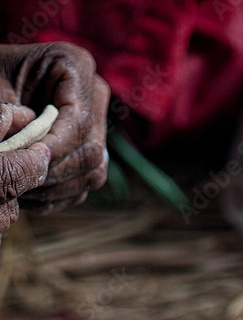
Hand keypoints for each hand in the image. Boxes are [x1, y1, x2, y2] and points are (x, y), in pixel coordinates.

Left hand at [0, 43, 108, 214]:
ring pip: (93, 171)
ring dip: (57, 188)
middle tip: (23, 184)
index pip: (78, 122)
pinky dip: (59, 196)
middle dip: (56, 172)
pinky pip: (86, 183)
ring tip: (24, 194)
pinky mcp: (92, 149)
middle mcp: (94, 94)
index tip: (28, 163)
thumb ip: (11, 116)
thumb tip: (38, 156)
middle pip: (92, 150)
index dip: (56, 149)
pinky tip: (32, 197)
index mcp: (74, 65)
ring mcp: (98, 124)